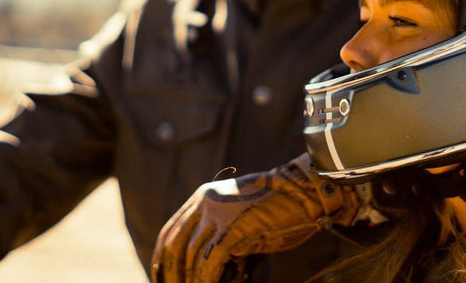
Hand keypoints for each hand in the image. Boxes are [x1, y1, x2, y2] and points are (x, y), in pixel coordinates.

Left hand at [151, 153, 359, 282]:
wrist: (304, 191)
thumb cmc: (278, 206)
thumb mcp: (239, 212)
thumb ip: (219, 230)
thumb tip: (206, 265)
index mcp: (202, 197)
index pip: (170, 232)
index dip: (162, 259)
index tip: (161, 277)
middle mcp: (205, 202)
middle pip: (175, 246)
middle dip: (171, 274)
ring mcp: (218, 215)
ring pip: (190, 258)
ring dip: (188, 282)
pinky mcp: (233, 230)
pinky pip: (209, 264)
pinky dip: (205, 281)